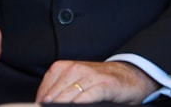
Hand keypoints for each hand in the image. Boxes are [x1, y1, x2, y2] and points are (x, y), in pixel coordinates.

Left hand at [36, 60, 159, 103]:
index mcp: (63, 68)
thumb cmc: (100, 83)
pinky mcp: (104, 85)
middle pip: (53, 97)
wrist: (129, 75)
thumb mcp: (75, 83)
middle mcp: (74, 69)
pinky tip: (77, 106)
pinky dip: (80, 104)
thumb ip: (59, 92)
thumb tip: (42, 104)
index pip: (43, 93)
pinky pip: (86, 97)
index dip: (42, 105)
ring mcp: (89, 76)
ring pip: (66, 98)